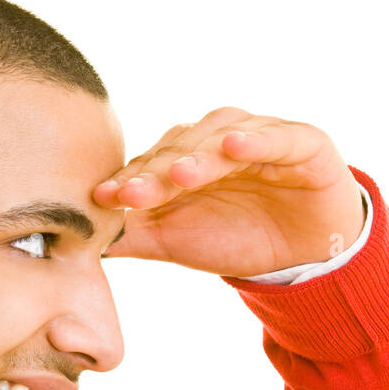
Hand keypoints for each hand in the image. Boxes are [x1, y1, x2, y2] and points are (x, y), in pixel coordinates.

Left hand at [94, 107, 365, 277]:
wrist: (308, 253)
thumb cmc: (239, 238)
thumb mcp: (178, 242)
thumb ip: (133, 235)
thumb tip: (81, 240)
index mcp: (184, 157)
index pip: (151, 164)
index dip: (129, 182)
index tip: (102, 200)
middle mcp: (216, 139)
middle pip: (180, 150)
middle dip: (156, 174)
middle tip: (132, 194)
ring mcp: (257, 136)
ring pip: (221, 140)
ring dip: (199, 155)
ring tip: (180, 174)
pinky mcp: (301, 141)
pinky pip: (275, 137)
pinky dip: (256, 140)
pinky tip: (235, 146)